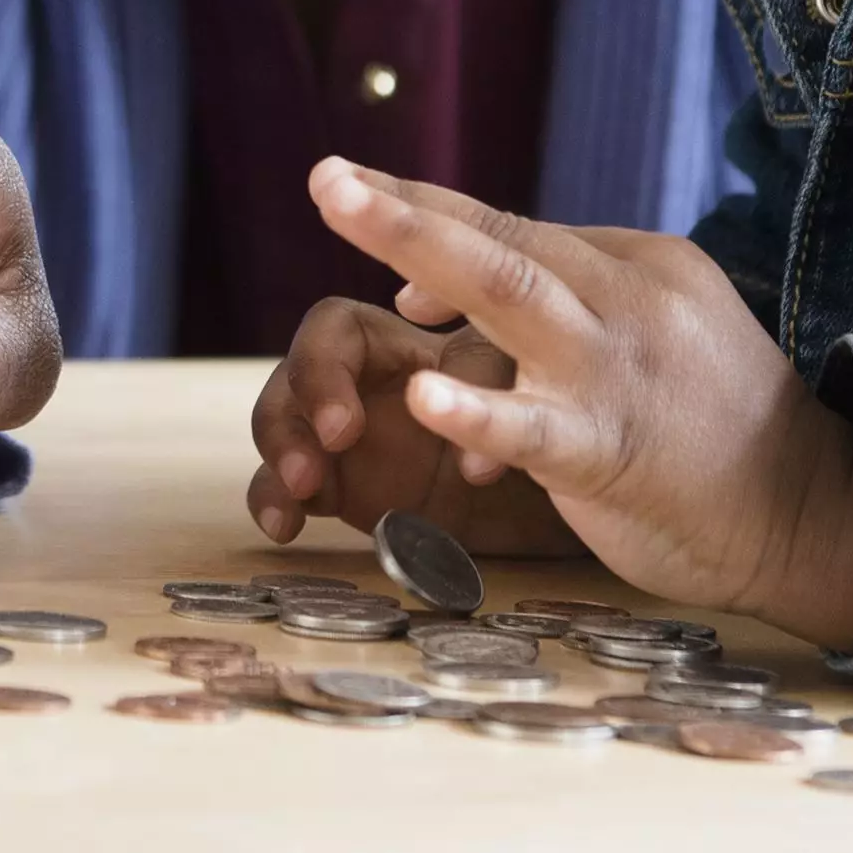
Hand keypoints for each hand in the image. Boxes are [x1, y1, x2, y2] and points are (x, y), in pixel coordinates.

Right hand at [245, 300, 578, 555]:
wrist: (580, 493)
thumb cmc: (559, 420)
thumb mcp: (535, 396)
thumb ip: (490, 383)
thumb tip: (447, 419)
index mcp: (413, 344)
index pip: (346, 326)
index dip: (329, 359)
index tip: (343, 416)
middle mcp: (370, 382)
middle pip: (302, 365)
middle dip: (302, 399)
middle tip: (335, 441)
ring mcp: (349, 437)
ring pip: (282, 419)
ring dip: (281, 444)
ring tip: (299, 489)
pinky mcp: (344, 490)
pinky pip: (287, 487)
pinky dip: (272, 499)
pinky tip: (283, 526)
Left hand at [305, 155, 852, 644]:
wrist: (811, 511)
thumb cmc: (715, 428)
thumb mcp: (648, 335)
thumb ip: (552, 309)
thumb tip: (423, 298)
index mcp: (634, 265)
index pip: (511, 226)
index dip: (426, 215)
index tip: (353, 197)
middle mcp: (626, 297)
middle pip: (498, 237)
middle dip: (404, 207)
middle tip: (325, 178)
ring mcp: (618, 369)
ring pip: (507, 292)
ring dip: (418, 250)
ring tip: (344, 214)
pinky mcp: (616, 448)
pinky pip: (537, 426)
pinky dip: (479, 411)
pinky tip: (424, 401)